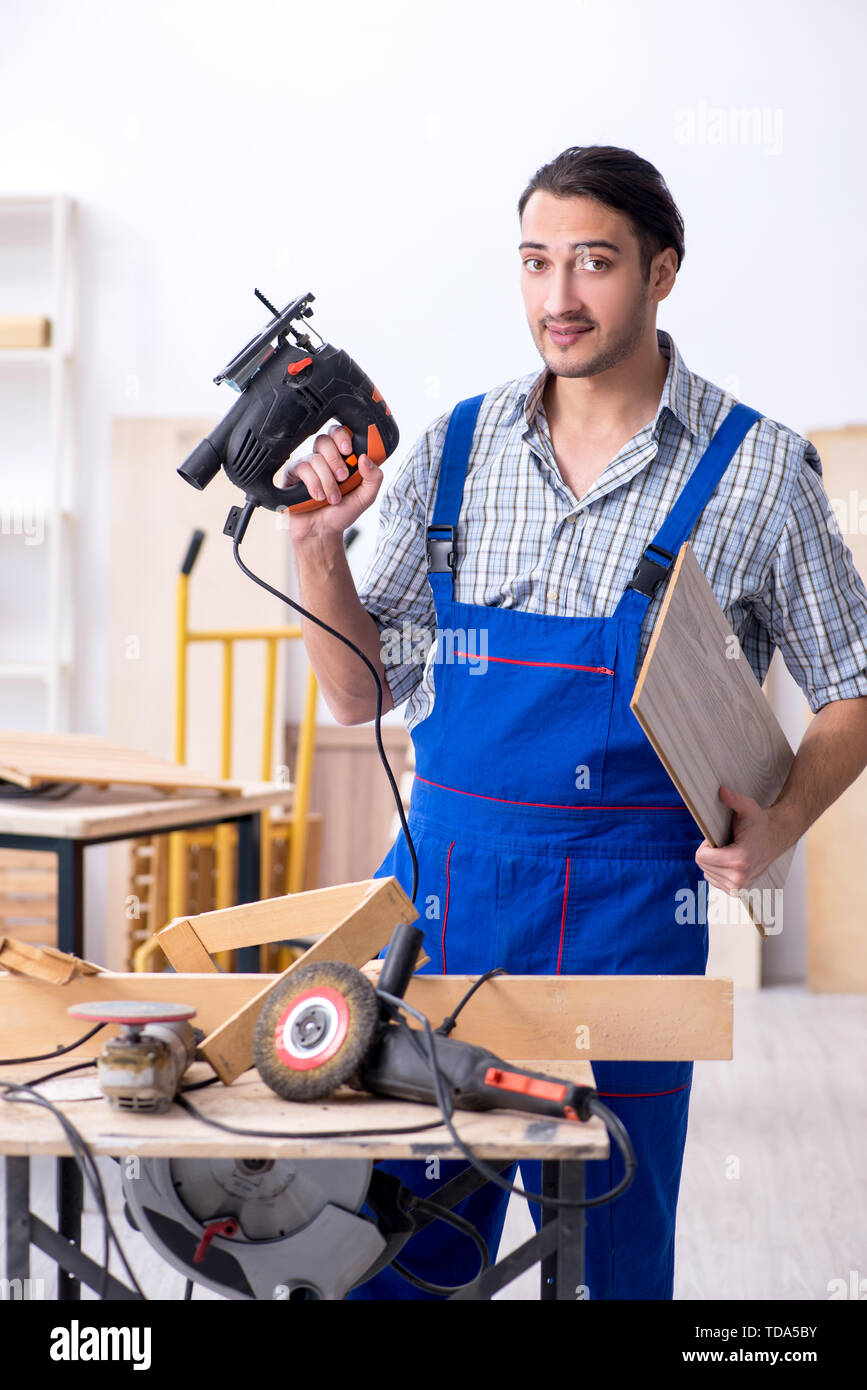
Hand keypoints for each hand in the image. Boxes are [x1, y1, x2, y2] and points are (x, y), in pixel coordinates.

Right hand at [279, 423, 383, 541]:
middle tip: (343, 478)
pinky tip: (318, 497)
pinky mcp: (293, 475)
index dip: (342, 436)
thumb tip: (365, 457)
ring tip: (333, 499)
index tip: (349, 450)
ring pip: (316, 458)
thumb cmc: (341, 513)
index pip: (338, 434)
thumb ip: (374, 478)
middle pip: (324, 440)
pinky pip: (302, 469)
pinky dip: (314, 484)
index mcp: (340, 458)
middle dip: (335, 459)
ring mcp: (307, 466)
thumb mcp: (366, 497)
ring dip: (327, 481)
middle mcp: (323, 459)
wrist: (322, 532)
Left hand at [694, 785, 789, 892]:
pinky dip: (717, 870)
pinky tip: (730, 862)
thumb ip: (734, 799)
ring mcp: (739, 887)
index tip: (719, 838)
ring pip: (706, 873)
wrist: (777, 837)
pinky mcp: (737, 892)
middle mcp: (739, 878)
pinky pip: (713, 880)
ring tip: (730, 851)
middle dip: (709, 852)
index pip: (701, 857)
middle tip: (726, 843)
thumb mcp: (748, 808)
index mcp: (739, 860)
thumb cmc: (760, 822)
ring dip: (713, 861)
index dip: (706, 844)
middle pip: (702, 865)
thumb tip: (721, 790)